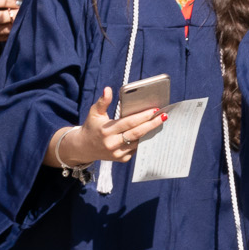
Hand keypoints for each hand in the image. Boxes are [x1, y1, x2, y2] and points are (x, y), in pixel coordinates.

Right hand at [45, 88, 164, 167]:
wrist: (84, 148)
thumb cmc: (92, 127)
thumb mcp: (94, 113)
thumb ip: (102, 101)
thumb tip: (108, 89)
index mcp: (106, 131)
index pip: (128, 123)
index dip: (142, 116)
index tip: (154, 109)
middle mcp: (112, 144)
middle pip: (137, 133)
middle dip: (152, 124)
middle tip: (164, 116)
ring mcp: (117, 153)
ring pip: (139, 142)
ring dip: (150, 132)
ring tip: (160, 122)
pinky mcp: (122, 159)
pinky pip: (136, 149)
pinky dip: (144, 140)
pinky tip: (151, 132)